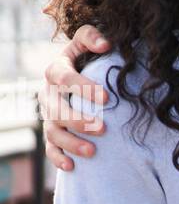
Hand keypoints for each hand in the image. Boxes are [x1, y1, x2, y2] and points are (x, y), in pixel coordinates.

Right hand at [39, 24, 111, 170]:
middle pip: (56, 110)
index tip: (107, 97)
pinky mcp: (51, 131)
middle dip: (78, 120)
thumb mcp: (85, 40)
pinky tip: (72, 166)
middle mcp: (47, 94)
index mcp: (55, 70)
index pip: (65, 77)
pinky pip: (49, 148)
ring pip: (53, 132)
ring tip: (92, 151)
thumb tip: (105, 44)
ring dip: (70, 142)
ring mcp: (47, 115)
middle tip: (102, 128)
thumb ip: (91, 36)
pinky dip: (58, 157)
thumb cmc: (84, 54)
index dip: (83, 87)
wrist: (74, 71)